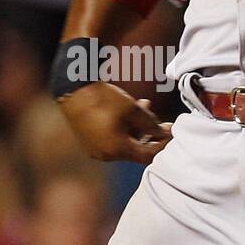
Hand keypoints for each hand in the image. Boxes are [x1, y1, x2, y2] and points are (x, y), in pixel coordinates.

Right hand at [57, 82, 171, 163]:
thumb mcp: (134, 110)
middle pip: (137, 150)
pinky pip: (112, 139)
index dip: (163, 145)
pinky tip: (131, 111)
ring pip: (125, 142)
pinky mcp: (90, 141)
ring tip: (147, 109)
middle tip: (164, 124)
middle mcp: (106, 155)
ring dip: (138, 129)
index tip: (172, 134)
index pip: (148, 155)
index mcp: (117, 150)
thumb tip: (165, 133)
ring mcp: (96, 149)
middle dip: (152, 136)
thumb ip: (152, 125)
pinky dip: (124, 128)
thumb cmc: (103, 99)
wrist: (73, 88)